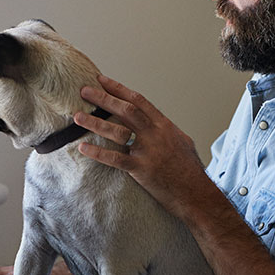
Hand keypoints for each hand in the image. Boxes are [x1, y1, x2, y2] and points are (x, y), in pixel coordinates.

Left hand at [74, 75, 216, 218]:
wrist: (196, 194)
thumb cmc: (189, 170)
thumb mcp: (181, 142)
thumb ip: (164, 130)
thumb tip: (153, 123)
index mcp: (164, 125)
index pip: (138, 100)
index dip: (118, 89)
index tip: (102, 80)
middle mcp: (155, 134)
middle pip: (126, 110)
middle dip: (103, 98)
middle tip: (84, 90)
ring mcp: (148, 151)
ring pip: (117, 131)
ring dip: (95, 122)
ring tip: (77, 116)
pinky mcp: (142, 170)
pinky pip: (115, 159)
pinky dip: (97, 153)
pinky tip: (83, 148)